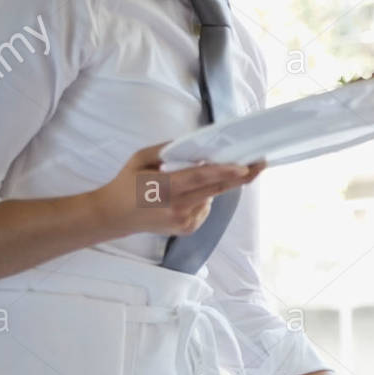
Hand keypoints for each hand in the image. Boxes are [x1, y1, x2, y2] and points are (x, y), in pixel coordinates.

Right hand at [91, 142, 264, 238]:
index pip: (201, 178)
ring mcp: (184, 221)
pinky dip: (203, 197)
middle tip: (260, 164)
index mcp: (165, 188)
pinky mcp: (187, 229)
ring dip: (213, 185)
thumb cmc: (127, 183)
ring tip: (189, 180)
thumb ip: (168, 150)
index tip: (246, 167)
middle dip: (240, 176)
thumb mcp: (140, 158)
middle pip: (216, 189)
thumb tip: (196, 145)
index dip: (225, 172)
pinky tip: (185, 195)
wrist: (113, 216)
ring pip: (212, 197)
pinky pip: (205, 207)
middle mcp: (178, 207)